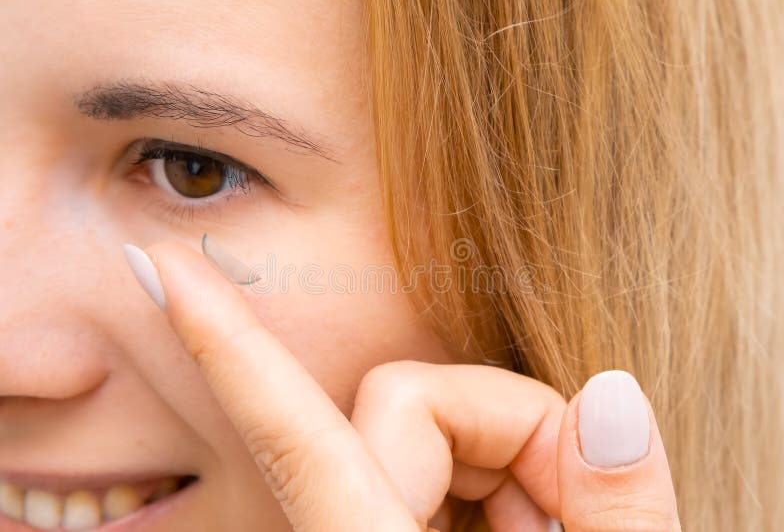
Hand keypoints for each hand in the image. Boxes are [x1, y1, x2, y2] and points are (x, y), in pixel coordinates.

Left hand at [123, 241, 681, 531]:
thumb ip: (620, 520)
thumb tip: (609, 395)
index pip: (298, 442)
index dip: (227, 350)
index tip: (163, 275)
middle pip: (403, 412)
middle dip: (510, 434)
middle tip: (567, 519)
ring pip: (417, 433)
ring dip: (505, 467)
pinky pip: (423, 469)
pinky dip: (487, 485)